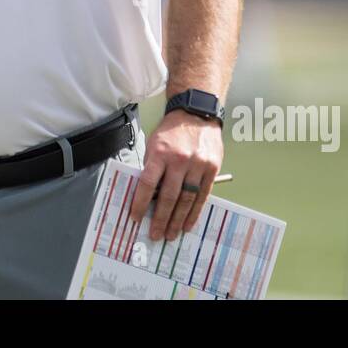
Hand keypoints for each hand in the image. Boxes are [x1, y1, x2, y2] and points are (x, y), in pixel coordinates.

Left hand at [129, 109, 223, 241]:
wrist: (196, 114)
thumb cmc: (172, 130)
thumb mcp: (154, 143)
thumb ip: (151, 167)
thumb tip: (146, 194)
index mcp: (160, 153)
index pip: (147, 183)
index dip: (140, 203)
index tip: (136, 217)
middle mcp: (179, 160)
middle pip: (168, 196)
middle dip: (161, 219)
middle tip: (156, 234)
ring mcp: (197, 165)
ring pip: (186, 200)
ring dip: (178, 220)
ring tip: (172, 234)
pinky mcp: (211, 169)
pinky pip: (202, 196)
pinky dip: (195, 212)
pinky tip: (188, 223)